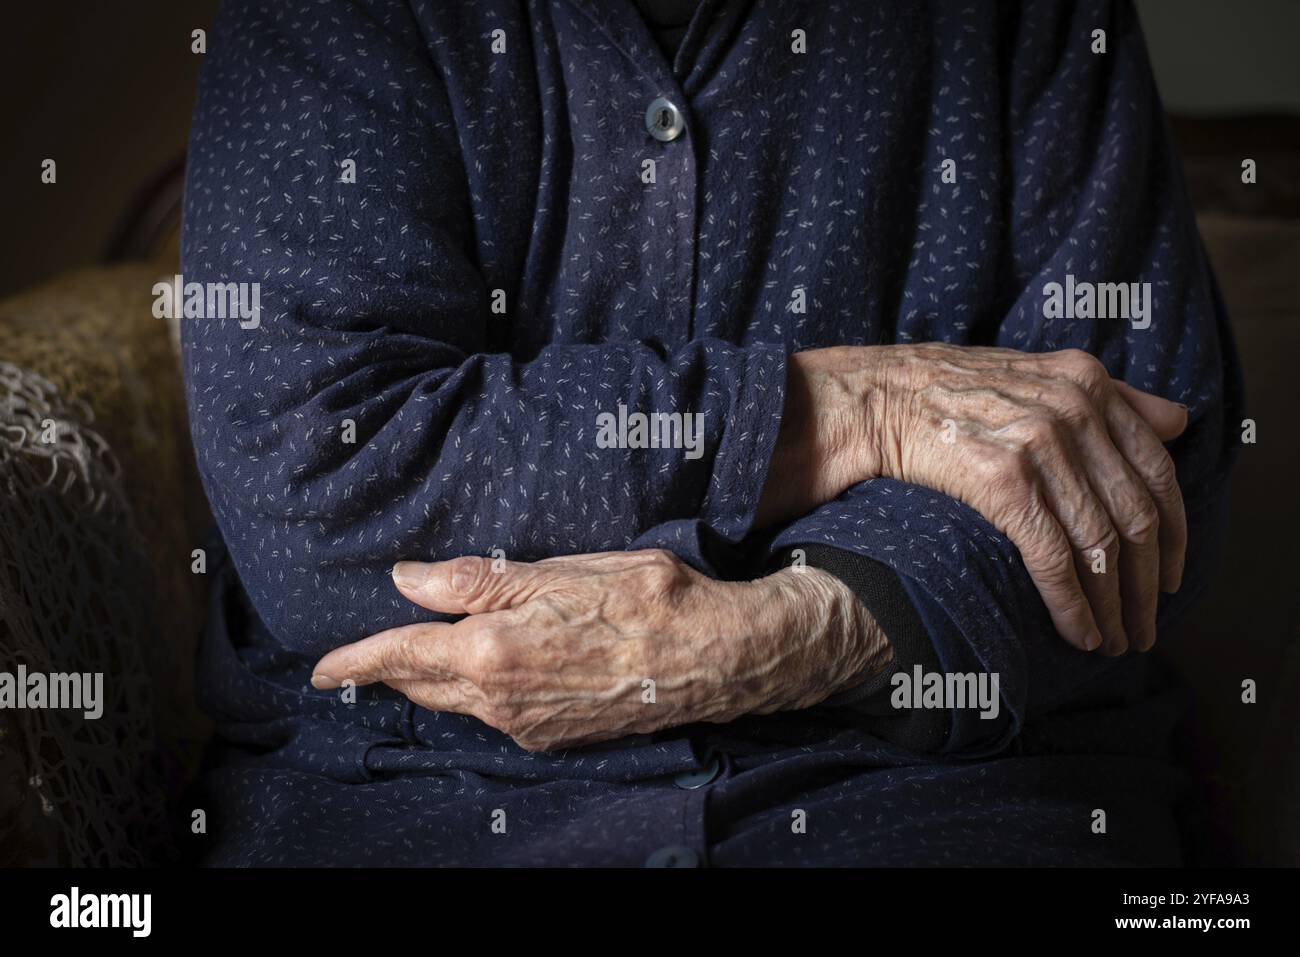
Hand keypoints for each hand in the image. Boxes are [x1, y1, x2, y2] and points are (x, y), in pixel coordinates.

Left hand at [311, 550, 889, 750]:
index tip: (322, 669)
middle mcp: (498, 698)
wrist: (711, 659)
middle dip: (388, 672)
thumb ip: (475, 581)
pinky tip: (488, 674)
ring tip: (421, 660)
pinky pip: (495, 716)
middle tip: (362, 660)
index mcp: (490, 650)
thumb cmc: (641, 600)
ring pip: (457, 704)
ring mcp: (526, 724)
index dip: (356, 660)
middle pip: (422, 686)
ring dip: (432, 683)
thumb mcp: (555, 573)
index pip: (400, 655)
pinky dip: (475, 695)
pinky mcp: (554, 737)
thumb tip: (408, 579)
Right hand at [766, 343, 1185, 655]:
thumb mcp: (1037, 376)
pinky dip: (1073, 604)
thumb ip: (1111, 397)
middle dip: (1147, 586)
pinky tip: (1079, 633)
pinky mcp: (1004, 480)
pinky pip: (1055, 557)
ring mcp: (1041, 442)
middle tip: (1145, 628)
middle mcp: (1074, 407)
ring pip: (1102, 545)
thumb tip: (1180, 422)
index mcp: (1089, 382)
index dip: (1174, 535)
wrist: (869, 399)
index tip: (1172, 579)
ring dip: (1114, 606)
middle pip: (1137, 516)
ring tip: (1115, 640)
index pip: (1158, 471)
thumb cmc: (944, 394)